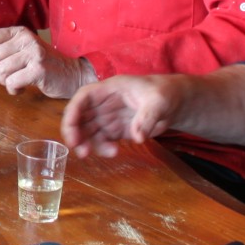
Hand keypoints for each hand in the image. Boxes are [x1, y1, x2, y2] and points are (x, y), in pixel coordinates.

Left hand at [0, 27, 95, 98]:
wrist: (72, 75)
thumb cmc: (43, 65)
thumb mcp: (23, 50)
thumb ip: (4, 50)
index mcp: (20, 32)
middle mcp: (26, 39)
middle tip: (2, 79)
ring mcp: (33, 53)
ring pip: (1, 70)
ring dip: (3, 82)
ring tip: (14, 83)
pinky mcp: (39, 69)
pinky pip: (12, 82)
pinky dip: (12, 90)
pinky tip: (21, 88)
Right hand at [61, 75, 181, 157]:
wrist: (174, 104)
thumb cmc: (164, 93)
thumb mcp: (158, 101)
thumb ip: (147, 117)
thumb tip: (137, 137)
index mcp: (109, 89)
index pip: (83, 97)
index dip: (73, 111)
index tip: (71, 128)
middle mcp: (103, 104)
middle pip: (80, 116)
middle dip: (74, 132)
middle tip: (78, 148)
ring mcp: (108, 118)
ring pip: (88, 132)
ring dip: (86, 143)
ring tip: (91, 155)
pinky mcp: (115, 131)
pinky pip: (102, 141)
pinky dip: (103, 148)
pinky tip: (113, 152)